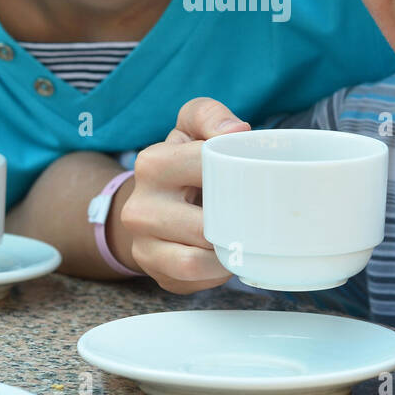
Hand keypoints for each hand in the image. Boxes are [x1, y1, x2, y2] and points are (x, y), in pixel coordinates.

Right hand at [121, 97, 250, 292]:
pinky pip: (193, 279)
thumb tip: (238, 131)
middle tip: (254, 216)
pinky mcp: (154, 271)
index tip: (253, 178)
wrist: (152, 203)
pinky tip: (221, 256)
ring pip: (196, 260)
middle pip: (204, 224)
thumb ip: (211, 115)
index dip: (238, 175)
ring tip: (238, 238)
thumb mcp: (192, 127)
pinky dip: (214, 271)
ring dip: (225, 253)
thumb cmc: (183, 163)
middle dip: (235, 222)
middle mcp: (139, 206)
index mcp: (153, 164)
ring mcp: (142, 244)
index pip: (207, 168)